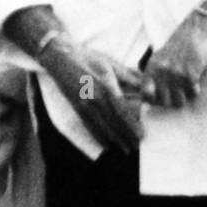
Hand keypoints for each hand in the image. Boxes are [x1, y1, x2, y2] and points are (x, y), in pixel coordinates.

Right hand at [42, 38, 143, 152]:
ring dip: (114, 139)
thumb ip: (128, 76)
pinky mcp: (77, 107)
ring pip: (102, 127)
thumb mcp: (111, 63)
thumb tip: (145, 86)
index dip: (132, 125)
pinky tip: (106, 143)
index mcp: (106, 86)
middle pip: (114, 122)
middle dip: (126, 136)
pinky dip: (98, 136)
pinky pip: (89, 125)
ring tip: (125, 148)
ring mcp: (84, 104)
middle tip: (137, 146)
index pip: (122, 111)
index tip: (142, 135)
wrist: (62, 58)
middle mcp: (95, 98)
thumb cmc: (88, 58)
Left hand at [140, 13, 206, 108]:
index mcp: (152, 68)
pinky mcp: (191, 74)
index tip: (158, 100)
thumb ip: (152, 75)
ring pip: (179, 101)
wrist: (194, 33)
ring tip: (184, 91)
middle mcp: (162, 73)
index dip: (152, 100)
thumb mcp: (157, 58)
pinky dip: (194, 92)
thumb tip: (147, 96)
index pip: (145, 94)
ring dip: (183, 98)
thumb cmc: (176, 47)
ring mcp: (177, 74)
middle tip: (175, 96)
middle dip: (170, 102)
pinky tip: (194, 84)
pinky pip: (192, 94)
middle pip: (164, 102)